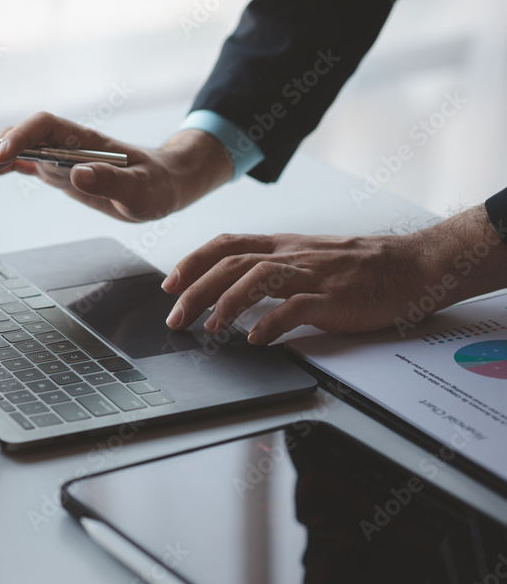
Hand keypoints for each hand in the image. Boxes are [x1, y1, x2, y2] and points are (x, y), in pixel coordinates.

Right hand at [0, 112, 232, 221]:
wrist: (163, 183)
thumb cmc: (157, 185)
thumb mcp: (141, 191)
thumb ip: (111, 182)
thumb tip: (78, 174)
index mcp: (85, 141)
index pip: (43, 126)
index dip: (20, 137)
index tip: (3, 157)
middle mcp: (66, 144)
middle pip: (19, 138)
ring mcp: (58, 157)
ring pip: (14, 152)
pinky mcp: (56, 171)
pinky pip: (20, 167)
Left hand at [161, 206, 506, 344]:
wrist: (413, 267)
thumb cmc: (360, 267)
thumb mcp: (309, 257)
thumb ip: (274, 268)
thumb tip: (233, 288)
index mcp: (284, 244)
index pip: (227, 244)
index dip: (193, 262)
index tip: (169, 284)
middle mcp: (293, 255)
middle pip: (232, 264)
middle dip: (196, 290)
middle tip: (175, 318)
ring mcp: (313, 275)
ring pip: (257, 279)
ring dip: (226, 304)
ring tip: (208, 329)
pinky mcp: (334, 298)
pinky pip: (296, 308)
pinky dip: (271, 324)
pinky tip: (255, 339)